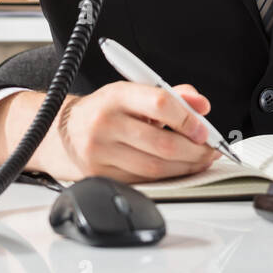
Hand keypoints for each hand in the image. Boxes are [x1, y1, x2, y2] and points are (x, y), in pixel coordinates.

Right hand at [26, 82, 220, 182]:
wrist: (61, 130)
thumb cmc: (104, 110)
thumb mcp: (133, 91)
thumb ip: (172, 93)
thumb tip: (201, 104)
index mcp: (117, 95)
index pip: (161, 104)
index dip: (189, 119)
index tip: (205, 129)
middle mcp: (105, 122)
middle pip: (162, 143)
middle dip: (195, 151)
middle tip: (211, 150)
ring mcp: (100, 151)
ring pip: (154, 167)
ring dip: (185, 167)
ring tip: (199, 161)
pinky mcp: (98, 174)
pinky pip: (142, 181)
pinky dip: (166, 177)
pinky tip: (177, 170)